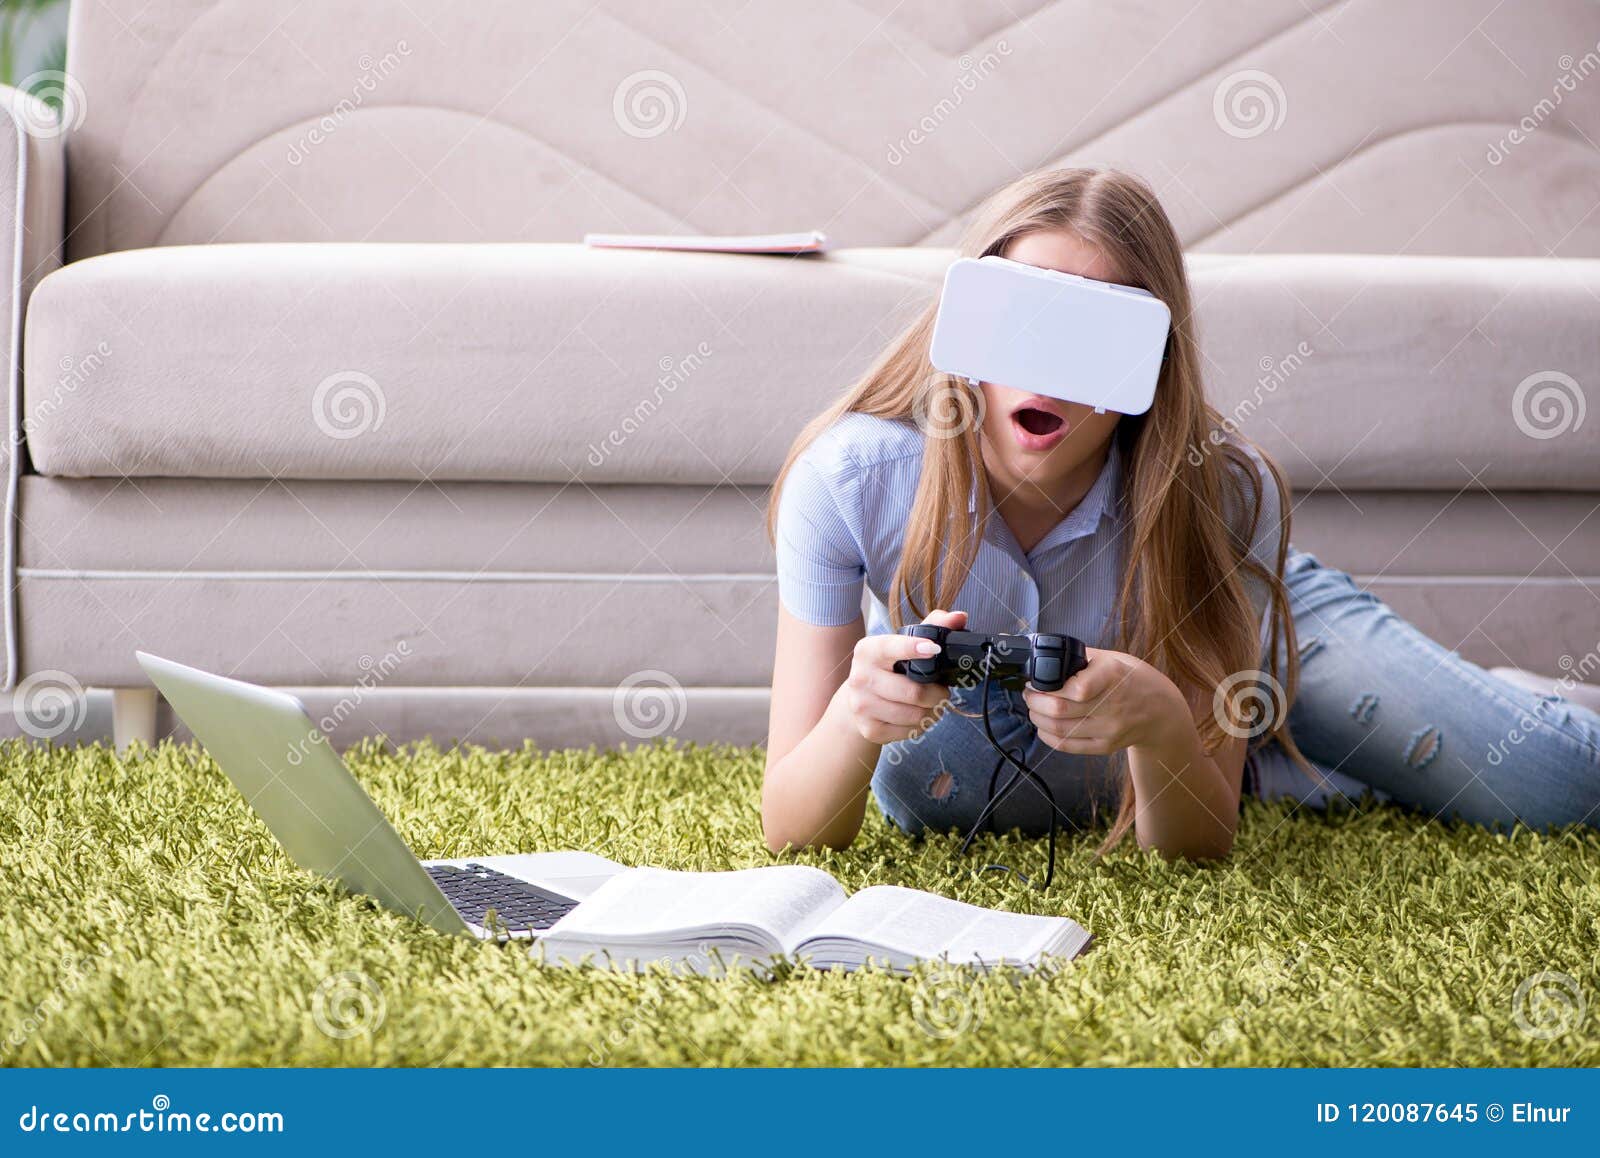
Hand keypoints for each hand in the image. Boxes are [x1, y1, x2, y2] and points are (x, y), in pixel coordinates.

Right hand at [831, 610, 966, 744]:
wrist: (857, 699)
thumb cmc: (887, 668)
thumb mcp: (904, 642)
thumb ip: (933, 626)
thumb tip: (959, 617)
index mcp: (868, 650)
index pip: (892, 648)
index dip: (914, 648)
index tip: (934, 649)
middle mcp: (860, 677)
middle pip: (913, 692)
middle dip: (938, 694)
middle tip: (942, 691)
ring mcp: (862, 706)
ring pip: (915, 715)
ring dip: (932, 711)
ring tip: (930, 703)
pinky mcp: (870, 729)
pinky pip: (909, 731)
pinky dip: (920, 725)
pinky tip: (916, 715)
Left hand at [1022, 647, 1189, 755]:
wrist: (1161, 711)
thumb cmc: (1132, 679)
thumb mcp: (1112, 658)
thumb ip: (1081, 657)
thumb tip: (1045, 656)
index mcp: (1113, 676)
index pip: (1077, 688)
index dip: (1049, 685)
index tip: (1037, 680)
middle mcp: (1112, 705)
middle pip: (1060, 709)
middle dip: (1034, 701)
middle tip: (1029, 693)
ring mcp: (1110, 729)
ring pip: (1059, 729)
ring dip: (1037, 718)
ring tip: (1033, 708)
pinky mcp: (1105, 746)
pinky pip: (1067, 746)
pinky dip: (1047, 736)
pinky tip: (1043, 725)